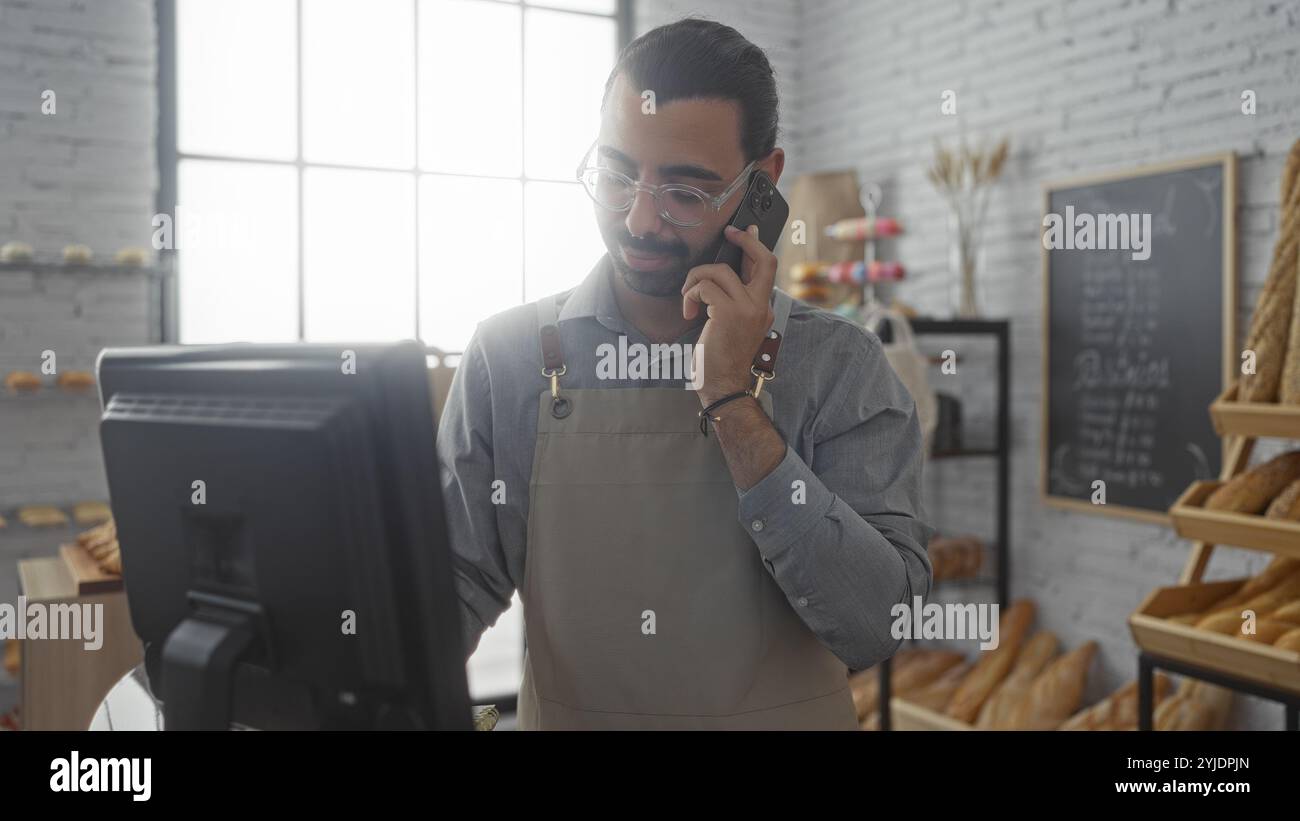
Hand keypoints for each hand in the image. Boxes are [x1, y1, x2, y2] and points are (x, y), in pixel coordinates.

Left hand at [681, 224, 776, 404]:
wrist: (722, 385)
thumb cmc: (721, 358)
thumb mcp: (733, 325)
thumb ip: (732, 300)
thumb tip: (722, 274)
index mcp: (763, 308)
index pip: (767, 268)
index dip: (755, 245)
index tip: (744, 230)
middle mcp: (761, 306)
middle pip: (764, 259)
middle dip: (744, 240)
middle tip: (728, 233)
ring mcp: (748, 309)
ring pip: (721, 271)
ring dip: (696, 278)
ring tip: (689, 297)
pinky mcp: (729, 313)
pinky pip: (705, 287)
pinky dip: (691, 294)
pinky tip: (689, 311)